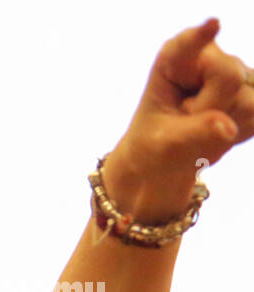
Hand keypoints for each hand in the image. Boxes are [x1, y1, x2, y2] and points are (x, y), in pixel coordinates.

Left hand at [102, 17, 252, 221]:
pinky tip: (220, 129)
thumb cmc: (155, 144)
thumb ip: (196, 131)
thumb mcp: (166, 141)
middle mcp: (208, 58)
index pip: (187, 47)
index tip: (212, 25)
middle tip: (189, 118)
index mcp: (173, 62)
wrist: (166, 157)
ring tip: (202, 125)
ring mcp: (235, 72)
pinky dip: (242, 131)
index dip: (200, 37)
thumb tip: (228, 129)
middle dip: (213, 107)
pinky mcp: (253, 90)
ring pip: (250, 100)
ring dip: (227, 122)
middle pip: (230, 77)